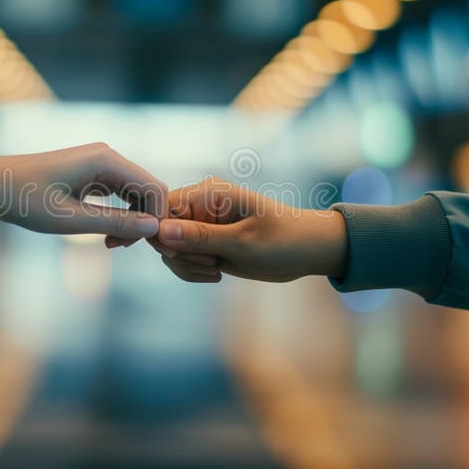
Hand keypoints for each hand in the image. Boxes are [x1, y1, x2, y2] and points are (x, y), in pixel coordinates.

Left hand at [0, 142, 167, 238]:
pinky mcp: (92, 171)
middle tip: (120, 248)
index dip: (158, 218)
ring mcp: (101, 161)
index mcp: (106, 160)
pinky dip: (119, 213)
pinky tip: (104, 233)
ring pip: (135, 193)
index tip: (146, 247)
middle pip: (148, 189)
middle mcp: (108, 155)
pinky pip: (119, 192)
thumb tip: (153, 229)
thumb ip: (115, 223)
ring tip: (110, 244)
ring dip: (131, 219)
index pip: (154, 188)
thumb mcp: (71, 220)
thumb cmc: (24, 200)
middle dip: (144, 221)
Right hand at [149, 177, 346, 282]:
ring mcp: (202, 225)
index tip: (177, 255)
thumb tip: (160, 231)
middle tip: (209, 264)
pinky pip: (181, 258)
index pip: (162, 208)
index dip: (161, 233)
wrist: (307, 251)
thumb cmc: (283, 239)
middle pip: (161, 231)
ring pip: (169, 248)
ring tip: (214, 270)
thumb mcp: (243, 242)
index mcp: (208, 193)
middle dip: (178, 254)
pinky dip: (191, 270)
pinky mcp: (206, 242)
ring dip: (185, 265)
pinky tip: (215, 275)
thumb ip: (201, 237)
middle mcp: (200, 206)